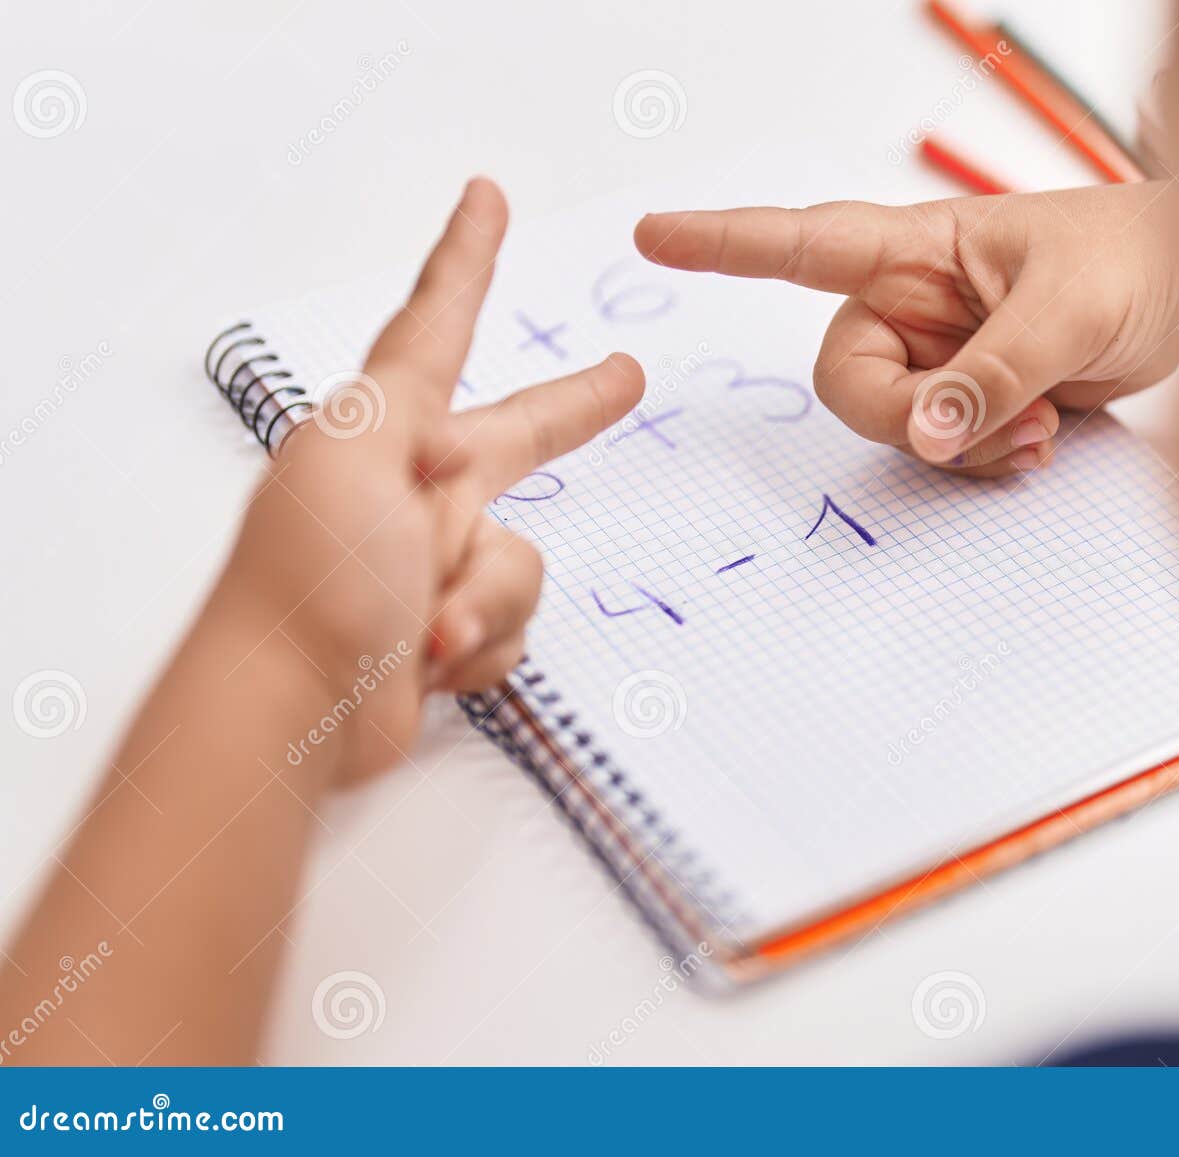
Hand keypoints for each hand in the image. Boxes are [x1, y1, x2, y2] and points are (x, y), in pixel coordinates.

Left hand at [219, 177, 643, 782]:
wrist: (289, 714)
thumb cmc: (306, 581)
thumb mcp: (350, 457)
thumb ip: (402, 407)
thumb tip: (453, 432)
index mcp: (384, 432)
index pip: (436, 328)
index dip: (468, 261)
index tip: (486, 198)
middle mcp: (412, 490)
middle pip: (519, 436)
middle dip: (576, 412)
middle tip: (627, 378)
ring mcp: (430, 565)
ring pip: (525, 560)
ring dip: (491, 598)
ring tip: (433, 628)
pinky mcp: (445, 634)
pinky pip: (514, 625)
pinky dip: (486, 648)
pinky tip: (433, 665)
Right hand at [634, 181, 1178, 474]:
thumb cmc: (1150, 258)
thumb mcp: (1073, 306)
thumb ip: (994, 370)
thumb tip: (931, 430)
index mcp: (924, 250)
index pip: (805, 242)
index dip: (725, 242)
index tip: (655, 236)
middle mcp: (922, 304)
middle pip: (848, 380)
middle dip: (906, 418)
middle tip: (984, 421)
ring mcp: (950, 357)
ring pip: (902, 429)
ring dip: (966, 445)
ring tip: (1041, 419)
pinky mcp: (983, 400)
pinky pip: (949, 451)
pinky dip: (988, 459)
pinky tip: (1041, 437)